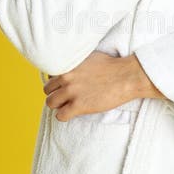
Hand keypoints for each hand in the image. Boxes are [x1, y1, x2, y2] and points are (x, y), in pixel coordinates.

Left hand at [42, 51, 165, 120]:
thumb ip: (76, 61)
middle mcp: (66, 77)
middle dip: (55, 94)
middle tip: (65, 97)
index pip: (49, 76)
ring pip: (50, 103)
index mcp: (68, 65)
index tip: (63, 86)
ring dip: (58, 106)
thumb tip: (71, 64)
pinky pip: (60, 116)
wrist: (127, 76)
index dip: (56, 82)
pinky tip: (72, 113)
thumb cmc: (112, 65)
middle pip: (47, 90)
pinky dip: (64, 116)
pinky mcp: (79, 106)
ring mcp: (72, 92)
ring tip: (68, 106)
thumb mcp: (90, 56)